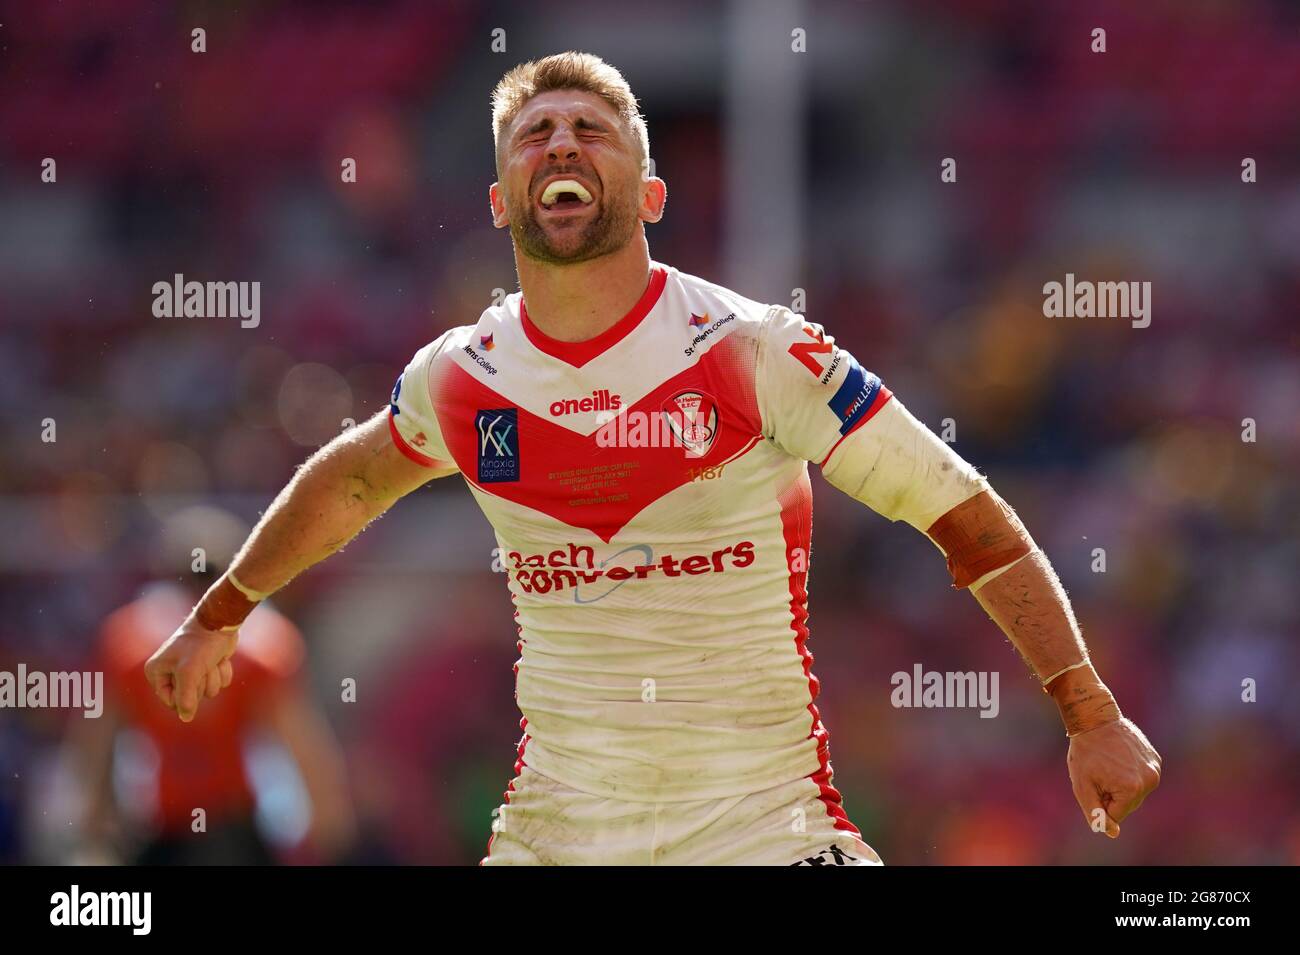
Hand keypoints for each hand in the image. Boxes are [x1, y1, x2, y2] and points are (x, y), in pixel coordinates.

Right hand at [144, 614, 238, 721]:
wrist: (220, 622)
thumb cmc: (200, 644)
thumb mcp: (189, 672)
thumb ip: (185, 697)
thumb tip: (186, 718)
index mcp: (156, 672)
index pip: (171, 702)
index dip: (185, 696)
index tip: (191, 679)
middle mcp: (170, 673)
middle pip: (190, 699)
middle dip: (201, 684)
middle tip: (201, 666)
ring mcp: (191, 671)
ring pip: (208, 692)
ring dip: (213, 677)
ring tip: (211, 660)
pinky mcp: (208, 667)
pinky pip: (219, 683)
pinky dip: (223, 672)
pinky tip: (220, 659)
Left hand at [1066, 716, 1160, 837]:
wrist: (1095, 719)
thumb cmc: (1085, 753)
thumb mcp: (1082, 786)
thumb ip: (1095, 813)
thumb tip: (1112, 833)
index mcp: (1132, 789)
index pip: (1116, 815)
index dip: (1100, 801)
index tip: (1094, 782)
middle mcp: (1150, 780)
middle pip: (1128, 805)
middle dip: (1112, 795)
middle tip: (1099, 772)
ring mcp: (1155, 769)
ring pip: (1136, 792)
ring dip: (1122, 785)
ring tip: (1109, 764)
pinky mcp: (1156, 760)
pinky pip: (1141, 778)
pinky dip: (1130, 774)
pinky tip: (1119, 758)